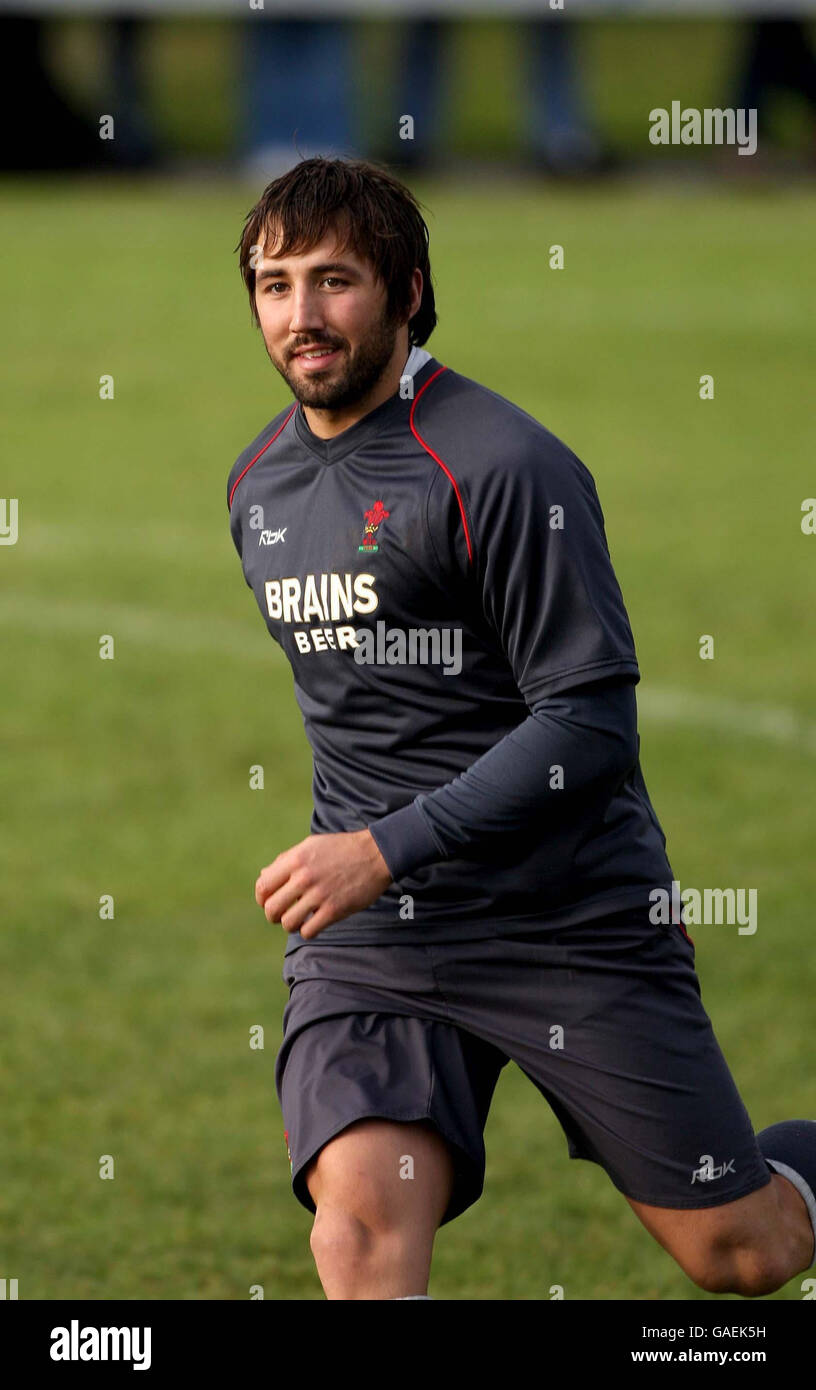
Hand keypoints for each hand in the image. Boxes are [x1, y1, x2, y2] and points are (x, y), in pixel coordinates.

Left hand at [254, 829, 392, 939]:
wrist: (375, 854)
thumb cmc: (341, 848)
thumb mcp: (310, 845)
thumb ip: (286, 860)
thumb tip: (264, 876)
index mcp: (296, 859)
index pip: (263, 886)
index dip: (262, 898)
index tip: (269, 901)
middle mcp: (304, 877)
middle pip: (272, 908)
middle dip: (273, 916)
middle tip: (281, 915)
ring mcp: (320, 894)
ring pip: (288, 923)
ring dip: (290, 925)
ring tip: (298, 920)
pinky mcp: (335, 909)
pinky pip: (309, 931)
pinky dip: (307, 931)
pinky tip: (314, 923)